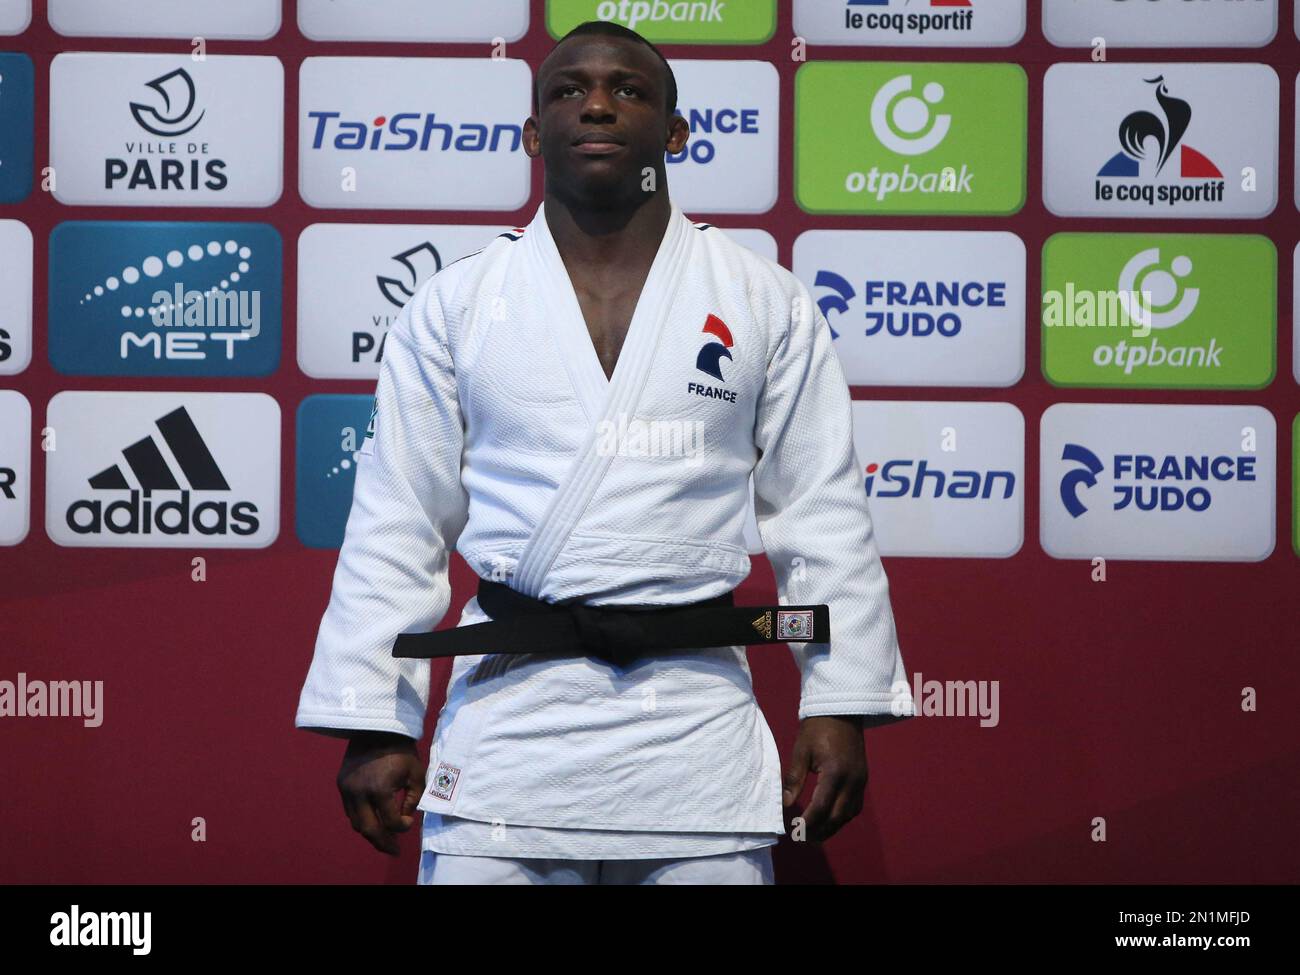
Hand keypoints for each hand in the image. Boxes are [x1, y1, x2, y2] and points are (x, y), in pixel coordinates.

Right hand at [336, 731, 425, 855]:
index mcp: (379, 789)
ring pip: (356, 822)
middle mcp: (358, 792)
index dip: (402, 826)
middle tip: (393, 851)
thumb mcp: (416, 773)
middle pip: (368, 829)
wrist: (376, 726)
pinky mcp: (341, 783)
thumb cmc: (401, 748)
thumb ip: (413, 799)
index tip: (409, 822)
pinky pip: (350, 809)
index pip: (390, 821)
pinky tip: (373, 821)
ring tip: (384, 839)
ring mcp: (346, 788)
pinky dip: (362, 818)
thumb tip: (405, 817)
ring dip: (370, 832)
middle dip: (382, 842)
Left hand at [782, 715, 867, 841]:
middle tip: (803, 839)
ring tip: (815, 835)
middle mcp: (852, 780)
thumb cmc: (817, 728)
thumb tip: (786, 803)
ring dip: (832, 826)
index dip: (808, 822)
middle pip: (837, 816)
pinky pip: (855, 805)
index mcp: (835, 772)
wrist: (842, 710)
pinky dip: (843, 816)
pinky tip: (830, 819)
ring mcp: (860, 780)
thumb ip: (794, 779)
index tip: (795, 830)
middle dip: (820, 830)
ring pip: (848, 814)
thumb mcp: (801, 751)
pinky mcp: (863, 778)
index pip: (821, 807)